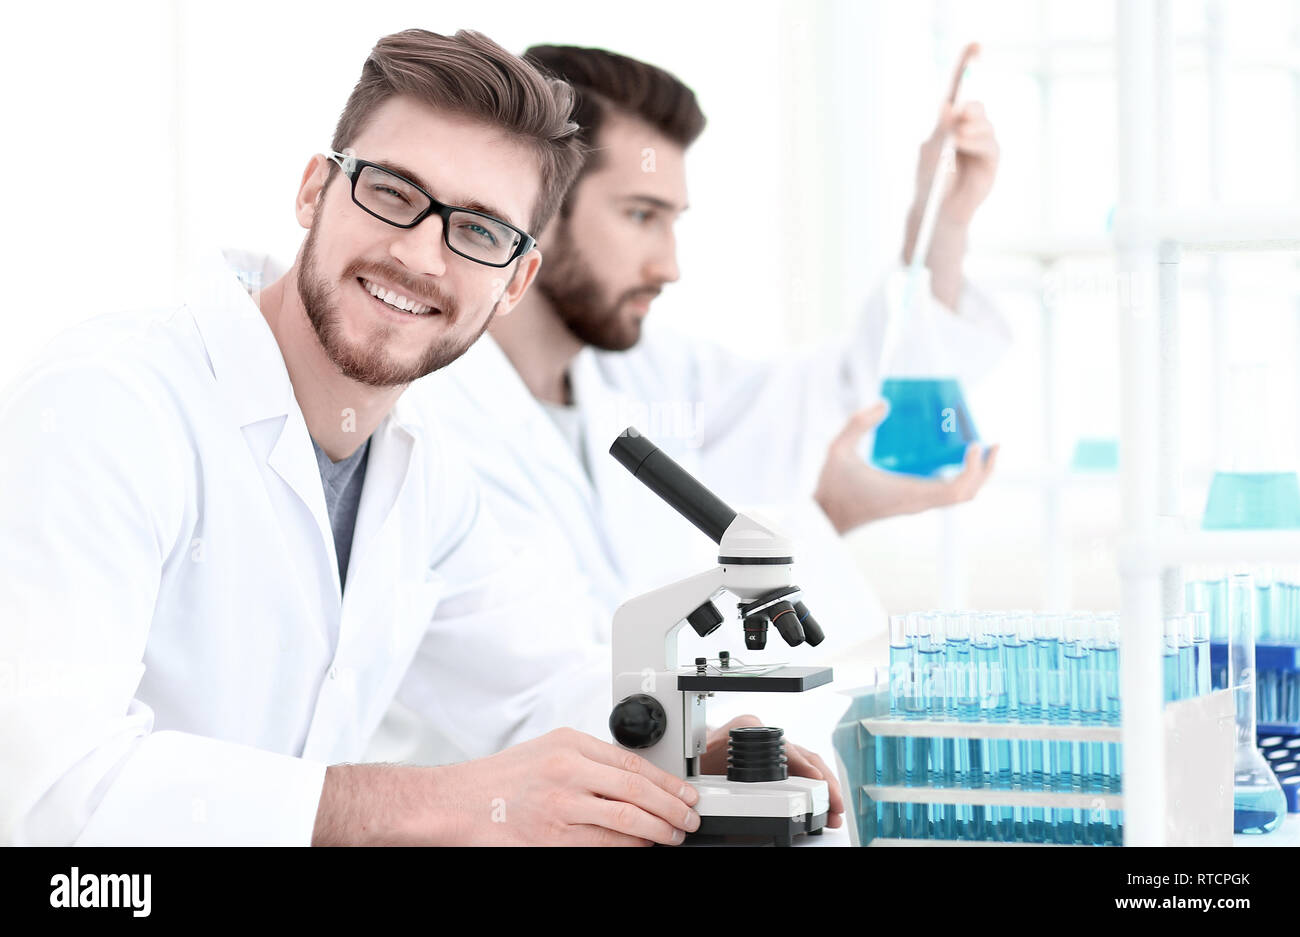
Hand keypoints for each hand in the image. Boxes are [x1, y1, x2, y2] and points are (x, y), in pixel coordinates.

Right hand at [314, 728, 701, 845]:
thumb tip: (638, 781)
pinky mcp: (552, 839)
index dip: (666, 783)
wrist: (457, 803)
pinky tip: (640, 848)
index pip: (632, 763)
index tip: (686, 795)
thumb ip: (590, 760)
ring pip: (625, 822)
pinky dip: (627, 848)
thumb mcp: (549, 750)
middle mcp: (566, 771)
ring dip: (656, 832)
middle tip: (687, 820)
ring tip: (671, 836)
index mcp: (569, 744)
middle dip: (670, 810)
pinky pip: (602, 845)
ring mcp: (560, 807)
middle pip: (636, 792)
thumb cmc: (501, 779)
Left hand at [699, 714, 844, 829]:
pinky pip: (798, 763)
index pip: (790, 751)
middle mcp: (763, 731)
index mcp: (749, 729)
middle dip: (825, 782)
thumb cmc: (692, 762)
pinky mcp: (770, 750)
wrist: (683, 752)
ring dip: (823, 783)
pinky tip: (822, 796)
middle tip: (836, 806)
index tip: (822, 787)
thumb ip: (730, 797)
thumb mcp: (707, 778)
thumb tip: (752, 823)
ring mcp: (769, 740)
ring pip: (806, 760)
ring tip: (834, 807)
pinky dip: (813, 780)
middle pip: (806, 756)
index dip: (810, 772)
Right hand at [813, 402, 998, 534]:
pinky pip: (947, 494)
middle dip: (985, 471)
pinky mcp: (913, 503)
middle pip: (967, 494)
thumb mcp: (838, 450)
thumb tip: (883, 404)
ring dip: (976, 475)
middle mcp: (918, 502)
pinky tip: (955, 459)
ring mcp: (917, 504)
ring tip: (981, 450)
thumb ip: (857, 425)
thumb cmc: (833, 487)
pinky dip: (960, 478)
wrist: (827, 517)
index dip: (972, 469)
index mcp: (907, 493)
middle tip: (993, 445)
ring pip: (960, 497)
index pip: (955, 489)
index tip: (975, 445)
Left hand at [904, 42, 999, 242]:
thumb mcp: (929, 153)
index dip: (966, 65)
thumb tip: (948, 105)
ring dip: (971, 129)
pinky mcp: (992, 159)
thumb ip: (939, 130)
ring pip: (984, 124)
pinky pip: (991, 144)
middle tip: (959, 114)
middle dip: (969, 107)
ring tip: (957, 140)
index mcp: (948, 121)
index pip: (958, 88)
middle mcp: (968, 128)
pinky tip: (964, 146)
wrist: (937, 211)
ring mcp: (982, 142)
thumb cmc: (928, 181)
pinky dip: (978, 142)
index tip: (975, 44)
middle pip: (975, 105)